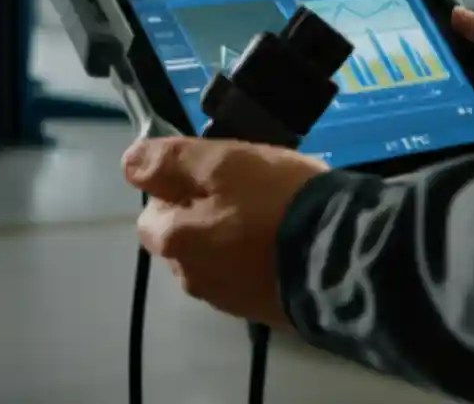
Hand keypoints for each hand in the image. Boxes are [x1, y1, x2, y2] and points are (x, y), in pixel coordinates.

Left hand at [122, 136, 329, 327]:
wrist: (344, 258)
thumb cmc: (278, 200)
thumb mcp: (224, 163)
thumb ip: (171, 161)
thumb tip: (129, 164)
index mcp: (173, 241)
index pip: (152, 212)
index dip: (178, 188)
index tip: (217, 175)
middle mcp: (191, 277)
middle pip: (183, 239)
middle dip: (203, 217)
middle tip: (248, 193)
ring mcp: (227, 300)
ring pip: (214, 259)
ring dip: (230, 240)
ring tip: (273, 219)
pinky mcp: (262, 312)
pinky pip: (246, 278)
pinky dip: (256, 261)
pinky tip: (286, 245)